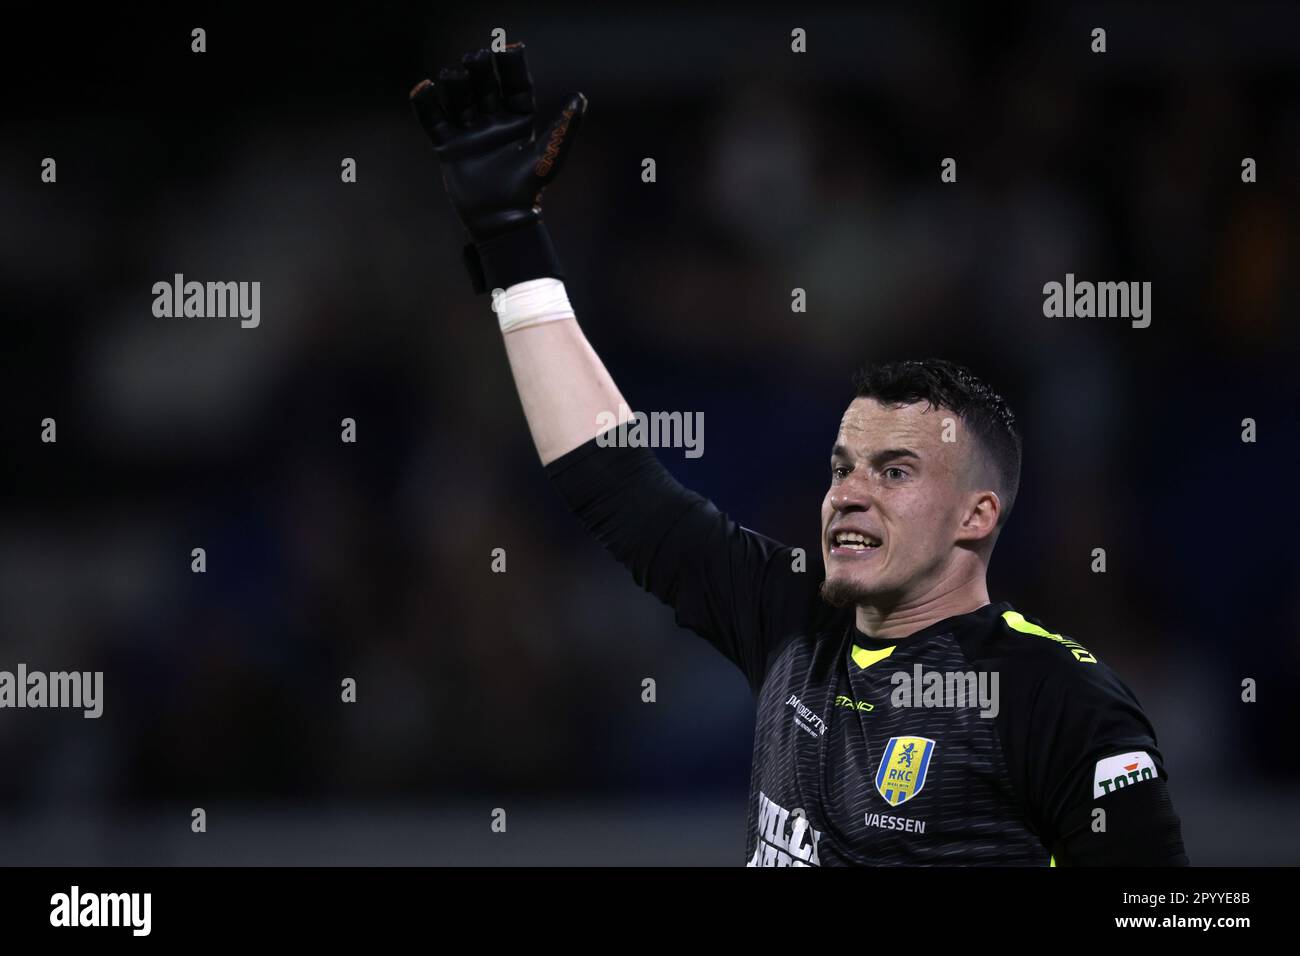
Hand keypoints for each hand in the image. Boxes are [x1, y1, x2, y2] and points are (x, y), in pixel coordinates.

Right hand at [410, 44, 586, 241]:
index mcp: (518, 118)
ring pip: (458, 97)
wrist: (500, 221)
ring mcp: (469, 131)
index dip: (510, 65)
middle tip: (475, 60)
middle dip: (477, 68)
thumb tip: (580, 97)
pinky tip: (423, 88)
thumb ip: (564, 127)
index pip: (514, 83)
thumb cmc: (528, 190)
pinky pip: (432, 119)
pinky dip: (425, 104)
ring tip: (453, 78)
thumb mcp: (548, 156)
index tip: (507, 49)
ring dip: (455, 84)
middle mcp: (493, 120)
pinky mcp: (448, 146)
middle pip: (482, 84)